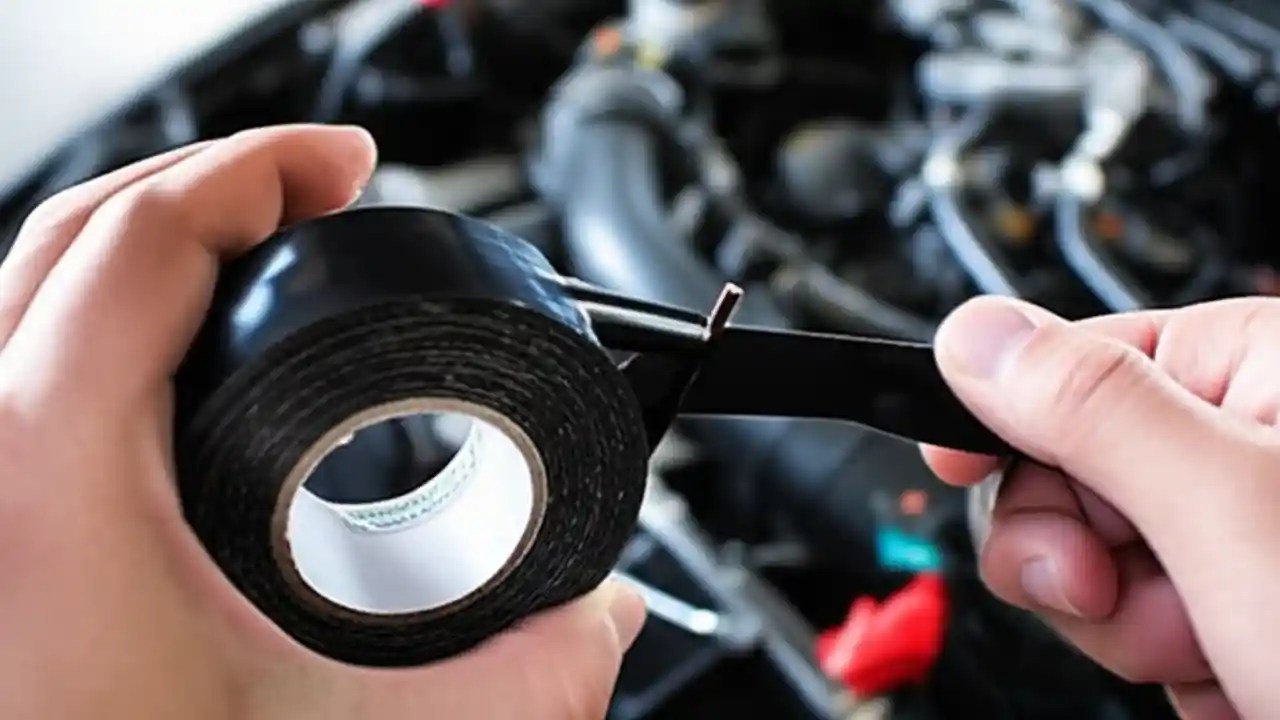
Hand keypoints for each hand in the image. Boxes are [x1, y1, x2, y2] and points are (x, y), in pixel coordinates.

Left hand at [0, 125, 644, 719]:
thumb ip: (521, 681)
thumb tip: (601, 615)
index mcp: (49, 485)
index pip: (147, 239)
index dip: (264, 169)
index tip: (342, 165)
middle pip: (76, 232)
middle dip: (213, 184)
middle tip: (318, 199)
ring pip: (22, 293)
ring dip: (146, 246)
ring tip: (256, 259)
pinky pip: (9, 366)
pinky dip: (93, 323)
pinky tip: (167, 369)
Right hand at [922, 295, 1279, 719]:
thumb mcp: (1229, 513)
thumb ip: (1092, 411)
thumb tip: (978, 333)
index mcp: (1269, 374)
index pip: (1081, 361)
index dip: (1006, 412)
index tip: (947, 455)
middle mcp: (1259, 446)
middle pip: (1078, 470)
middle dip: (1084, 548)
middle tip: (1119, 590)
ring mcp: (1252, 538)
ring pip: (1107, 561)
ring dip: (1136, 625)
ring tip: (1218, 651)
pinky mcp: (1247, 614)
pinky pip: (1152, 627)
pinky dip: (1179, 669)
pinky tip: (1245, 683)